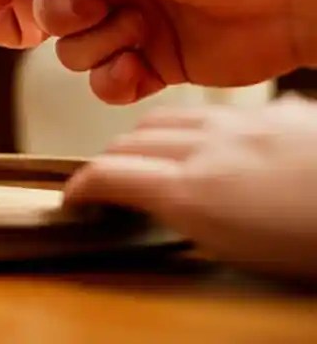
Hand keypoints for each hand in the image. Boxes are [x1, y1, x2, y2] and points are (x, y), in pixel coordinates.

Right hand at [0, 0, 316, 103]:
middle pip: (49, 9)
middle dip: (62, 15)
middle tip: (97, 7)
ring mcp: (135, 24)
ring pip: (73, 50)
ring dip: (96, 46)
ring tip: (139, 33)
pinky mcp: (156, 64)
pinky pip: (106, 82)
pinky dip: (113, 80)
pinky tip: (139, 68)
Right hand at [65, 98, 316, 281]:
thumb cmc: (316, 238)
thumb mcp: (238, 251)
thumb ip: (191, 220)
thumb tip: (164, 209)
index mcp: (189, 190)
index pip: (107, 174)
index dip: (81, 187)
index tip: (74, 198)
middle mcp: (207, 149)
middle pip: (132, 139)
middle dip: (110, 159)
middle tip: (106, 178)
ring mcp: (243, 127)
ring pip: (170, 120)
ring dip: (148, 137)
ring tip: (150, 155)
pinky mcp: (279, 116)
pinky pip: (218, 116)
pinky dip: (198, 130)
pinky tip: (214, 144)